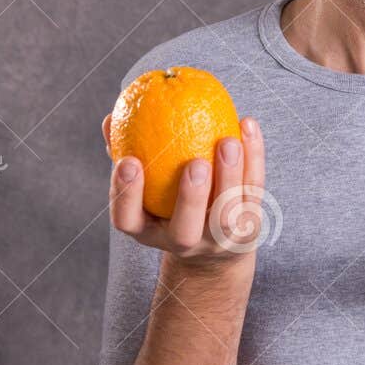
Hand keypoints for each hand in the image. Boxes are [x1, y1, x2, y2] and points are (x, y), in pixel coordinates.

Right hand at [101, 113, 266, 271]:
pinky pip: (253, 191)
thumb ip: (125, 153)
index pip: (127, 220)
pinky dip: (254, 157)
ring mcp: (219, 238)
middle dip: (190, 198)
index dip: (125, 194)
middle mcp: (184, 241)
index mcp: (148, 230)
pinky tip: (248, 125)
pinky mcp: (249, 226)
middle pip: (185, 231)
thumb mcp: (143, 188)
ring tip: (228, 141)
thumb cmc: (167, 202)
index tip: (128, 160)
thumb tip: (110, 118)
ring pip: (227, 215)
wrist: (214, 246)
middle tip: (195, 163)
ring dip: (230, 176)